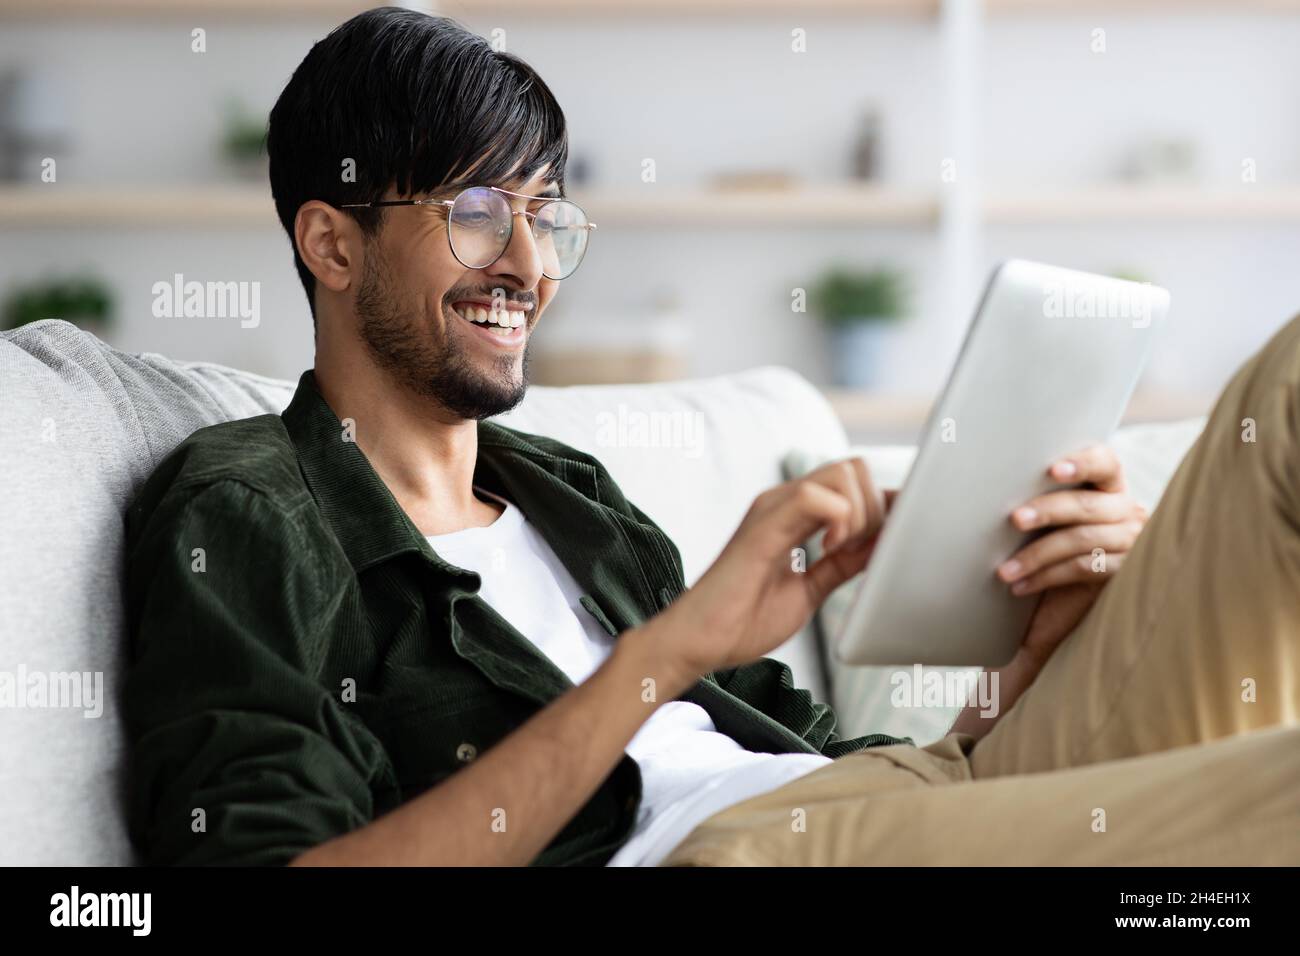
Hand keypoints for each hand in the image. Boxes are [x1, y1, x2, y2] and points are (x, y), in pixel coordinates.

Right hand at [656, 458, 888, 679]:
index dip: (883, 506)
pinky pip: (815, 495)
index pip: (852, 483)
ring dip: (859, 514)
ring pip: (841, 474)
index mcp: (794, 514)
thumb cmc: (744, 620)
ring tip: (840, 551)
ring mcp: (773, 508)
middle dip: (875, 508)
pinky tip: (828, 549)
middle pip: (854, 468)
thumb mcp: (811, 589)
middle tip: (859, 551)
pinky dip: (838, 520)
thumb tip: (882, 545)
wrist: (700, 642)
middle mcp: (784, 502)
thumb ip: (842, 564)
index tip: (894, 539)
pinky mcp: (763, 524)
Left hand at [997, 444, 1146, 666]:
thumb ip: (1039, 495)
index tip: (1052, 470)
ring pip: (1081, 539)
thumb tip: (997, 481)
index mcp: (1107, 485)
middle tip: (1015, 520)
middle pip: (1086, 505)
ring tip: (1004, 571)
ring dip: (1036, 555)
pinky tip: (1020, 585)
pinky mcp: (1123, 572)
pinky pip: (1082, 568)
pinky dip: (1046, 576)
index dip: (1081, 463)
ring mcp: (1129, 541)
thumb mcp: (1046, 519)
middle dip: (1047, 510)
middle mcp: (1126, 509)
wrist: (1060, 602)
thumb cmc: (1047, 547)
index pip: (1104, 462)